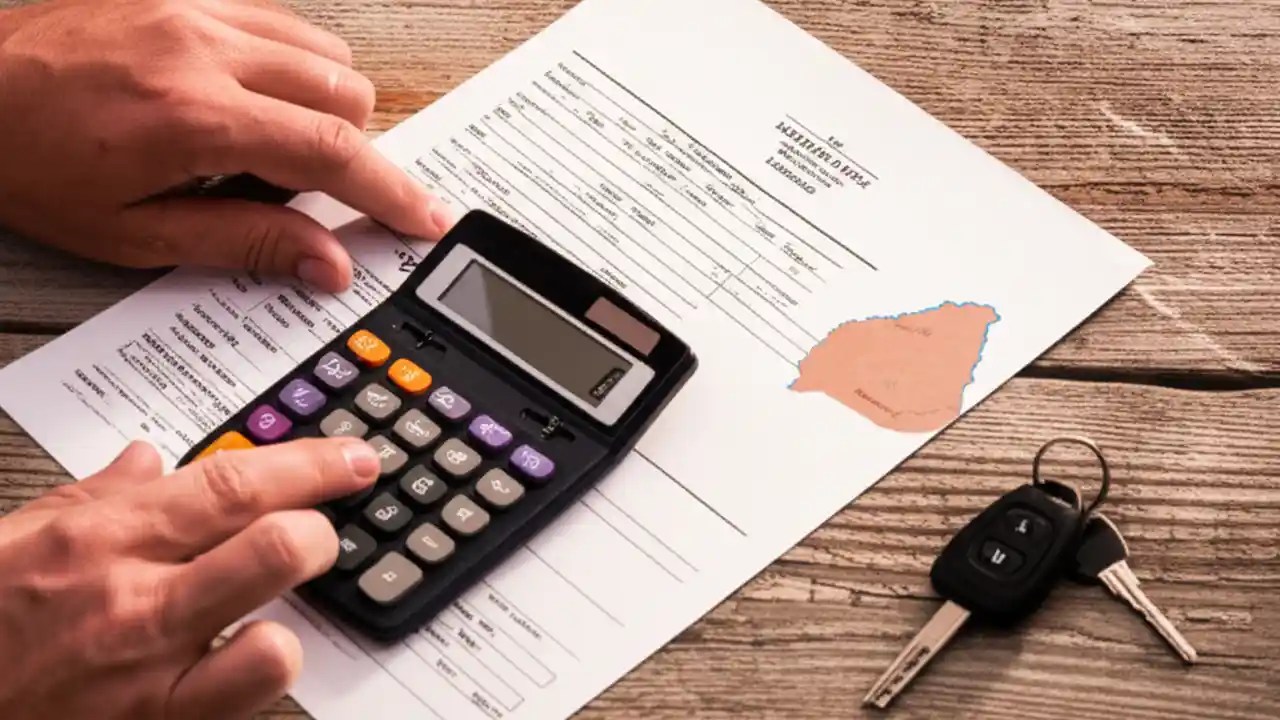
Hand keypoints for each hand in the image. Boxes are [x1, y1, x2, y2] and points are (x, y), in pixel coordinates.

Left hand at [0, 0, 452, 291]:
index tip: (424, 217)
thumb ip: (243, 243)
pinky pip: (278, 18)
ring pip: (321, 47)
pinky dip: (289, 63)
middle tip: (312, 190)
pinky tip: (252, 97)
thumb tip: (327, 262)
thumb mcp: (130, 233)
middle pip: (343, 89)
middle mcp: (202, 47)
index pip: (329, 151)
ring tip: (274, 143)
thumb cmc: (25, 162)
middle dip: (351, 148)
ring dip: (325, 101)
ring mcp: (193, 8)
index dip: (390, 191)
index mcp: (191, 116)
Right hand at [0, 437, 379, 718]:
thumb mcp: (15, 536)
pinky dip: (256, 678)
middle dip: (320, 535)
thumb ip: (95, 495)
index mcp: (101, 539)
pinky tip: (240, 663)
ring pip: (275, 646)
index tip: (354, 460)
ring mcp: (148, 681)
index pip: (235, 486)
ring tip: (276, 609)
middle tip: (319, 532)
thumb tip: (148, 460)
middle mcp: (133, 605)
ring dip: (293, 622)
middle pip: (276, 550)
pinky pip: (243, 704)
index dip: (311, 468)